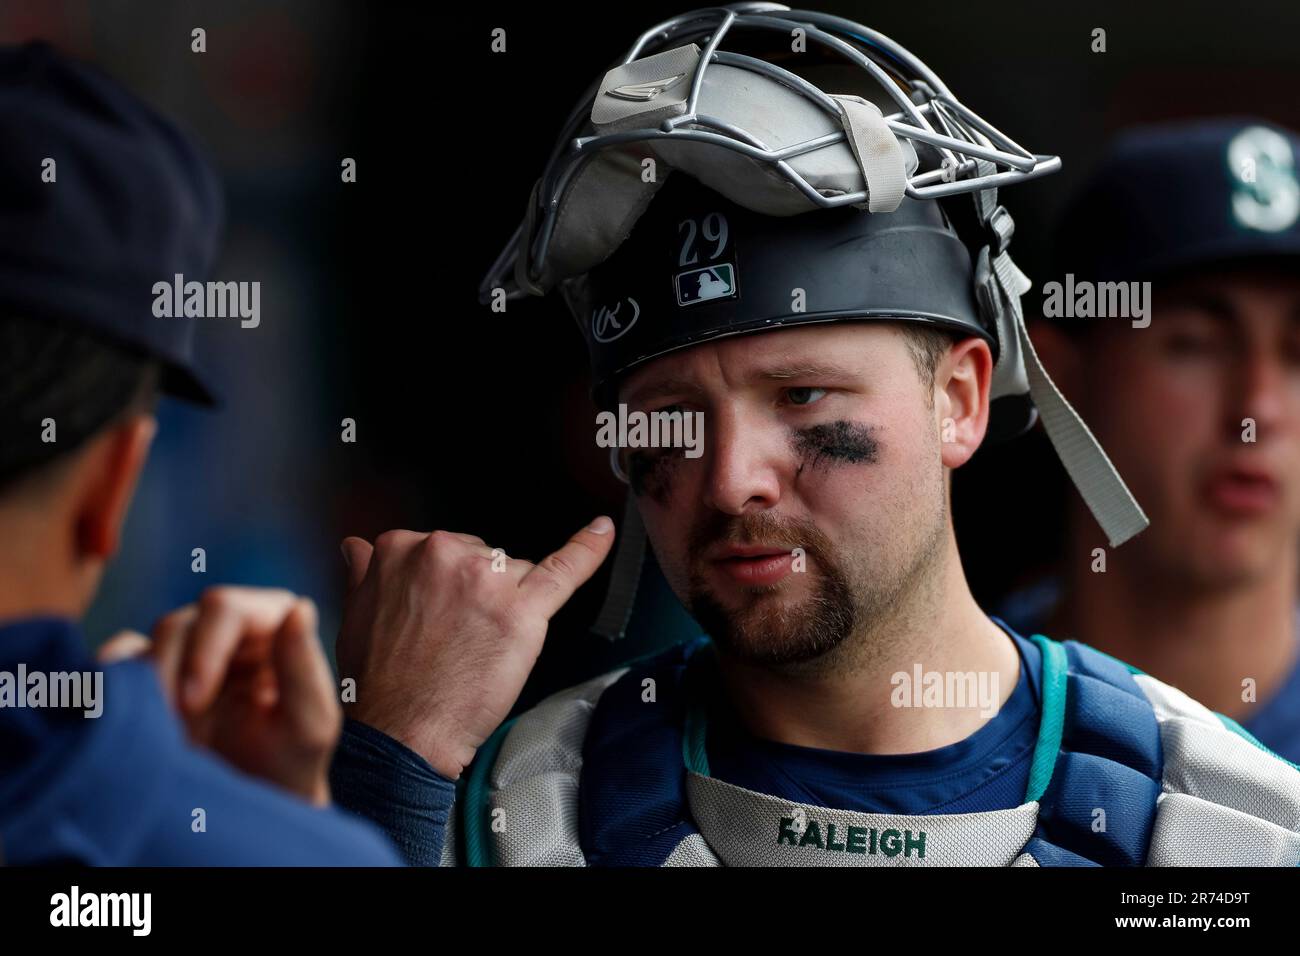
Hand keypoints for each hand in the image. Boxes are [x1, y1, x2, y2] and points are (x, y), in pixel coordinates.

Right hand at [100, 586, 340, 805]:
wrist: (250, 806)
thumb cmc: (291, 764)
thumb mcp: (308, 726)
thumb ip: (304, 668)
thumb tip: (300, 608)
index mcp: (272, 625)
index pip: (226, 608)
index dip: (204, 648)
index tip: (193, 702)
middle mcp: (227, 628)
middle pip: (178, 623)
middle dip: (168, 673)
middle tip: (173, 725)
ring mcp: (188, 649)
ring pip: (146, 643)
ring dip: (146, 688)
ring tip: (162, 733)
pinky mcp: (153, 672)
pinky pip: (119, 659)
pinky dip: (114, 685)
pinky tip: (124, 719)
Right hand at [335, 517, 615, 778]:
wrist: (403, 734)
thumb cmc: (380, 685)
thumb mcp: (353, 614)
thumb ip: (364, 571)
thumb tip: (359, 546)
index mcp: (401, 548)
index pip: (445, 549)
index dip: (447, 586)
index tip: (439, 612)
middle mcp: (444, 553)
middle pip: (483, 557)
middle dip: (478, 593)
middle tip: (456, 638)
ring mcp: (486, 578)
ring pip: (514, 572)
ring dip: (506, 603)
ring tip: (477, 646)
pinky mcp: (522, 608)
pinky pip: (564, 569)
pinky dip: (588, 549)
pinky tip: (602, 531)